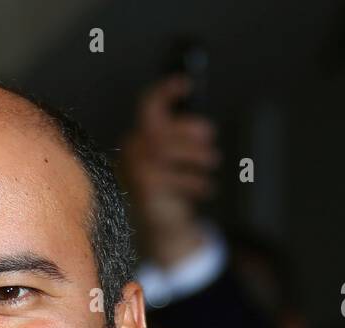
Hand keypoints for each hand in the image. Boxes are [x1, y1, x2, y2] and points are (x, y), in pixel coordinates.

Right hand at [121, 75, 220, 267]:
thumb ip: (181, 141)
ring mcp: (135, 171)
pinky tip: (206, 188)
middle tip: (211, 140)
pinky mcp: (145, 190)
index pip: (148, 107)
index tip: (186, 83)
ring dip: (196, 155)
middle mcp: (132, 151)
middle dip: (189, 131)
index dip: (166, 92)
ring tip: (212, 164)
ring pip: (166, 150)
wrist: (158, 227)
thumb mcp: (175, 161)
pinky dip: (195, 182)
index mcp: (140, 137)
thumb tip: (203, 130)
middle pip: (160, 128)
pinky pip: (173, 178)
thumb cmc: (169, 189)